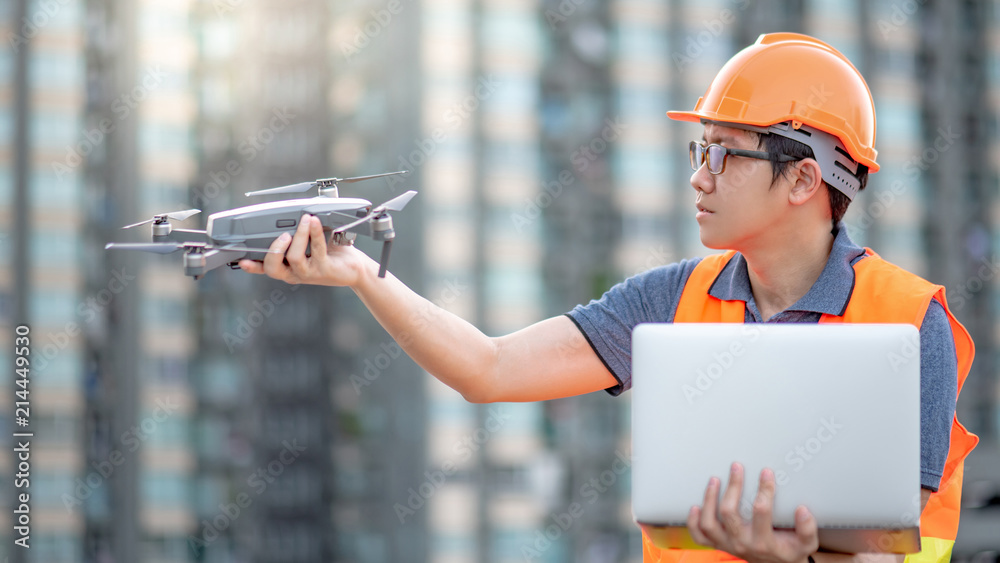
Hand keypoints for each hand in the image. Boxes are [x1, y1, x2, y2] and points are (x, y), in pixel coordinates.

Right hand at [239, 214, 368, 286]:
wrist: (354, 268)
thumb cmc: (330, 254)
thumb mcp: (309, 245)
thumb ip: (296, 235)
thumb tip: (291, 214)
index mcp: (287, 267)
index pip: (265, 268)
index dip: (252, 266)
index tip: (242, 261)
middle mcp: (294, 273)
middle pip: (273, 268)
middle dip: (274, 249)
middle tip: (283, 234)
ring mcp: (309, 273)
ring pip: (294, 257)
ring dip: (299, 236)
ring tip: (304, 220)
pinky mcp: (324, 270)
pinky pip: (316, 250)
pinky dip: (314, 234)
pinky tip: (314, 222)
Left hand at [687, 463, 818, 562]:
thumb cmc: (790, 550)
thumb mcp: (807, 543)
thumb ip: (807, 528)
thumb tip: (802, 510)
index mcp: (764, 542)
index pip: (761, 511)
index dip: (764, 489)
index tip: (766, 472)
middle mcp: (742, 544)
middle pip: (729, 513)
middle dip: (733, 486)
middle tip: (736, 467)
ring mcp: (728, 545)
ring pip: (709, 523)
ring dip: (709, 500)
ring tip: (714, 480)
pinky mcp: (719, 545)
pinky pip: (699, 536)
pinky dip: (693, 522)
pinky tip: (695, 506)